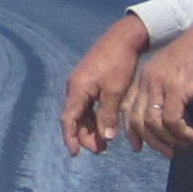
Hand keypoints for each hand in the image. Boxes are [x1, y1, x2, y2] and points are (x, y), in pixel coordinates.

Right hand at [61, 13, 149, 155]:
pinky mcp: (89, 79)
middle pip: (74, 118)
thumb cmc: (119, 63)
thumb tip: (105, 138)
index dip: (71, 138)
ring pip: (82, 112)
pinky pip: (88, 103)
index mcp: (77, 89)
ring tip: (105, 141)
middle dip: (85, 135)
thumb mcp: (115, 92)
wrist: (124, 38)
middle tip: (100, 149)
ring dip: (91, 127)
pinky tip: (106, 124)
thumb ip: (107, 116)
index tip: (75, 153)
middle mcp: (75, 86)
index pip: (68, 119)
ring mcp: (81, 82)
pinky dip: (95, 116)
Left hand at [120, 10, 192, 157]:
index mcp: (144, 75)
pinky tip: (191, 135)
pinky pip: (171, 120)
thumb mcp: (174, 71)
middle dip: (152, 141)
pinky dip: (180, 133)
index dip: (132, 131)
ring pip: (153, 123)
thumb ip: (165, 89)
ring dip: (168, 139)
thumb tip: (165, 116)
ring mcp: (161, 83)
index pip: (128, 109)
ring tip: (183, 143)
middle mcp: (148, 79)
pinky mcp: (177, 88)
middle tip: (167, 152)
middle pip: (137, 120)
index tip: (139, 147)